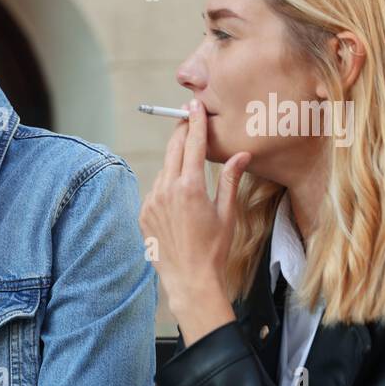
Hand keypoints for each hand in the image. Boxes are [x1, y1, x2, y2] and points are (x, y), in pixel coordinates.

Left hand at [138, 98, 249, 343]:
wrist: (190, 279)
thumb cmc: (214, 248)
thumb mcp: (227, 213)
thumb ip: (230, 180)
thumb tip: (241, 154)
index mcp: (190, 187)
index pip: (192, 144)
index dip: (194, 122)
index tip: (193, 106)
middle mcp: (166, 190)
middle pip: (172, 150)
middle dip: (180, 133)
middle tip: (186, 118)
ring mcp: (151, 202)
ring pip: (163, 171)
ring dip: (175, 164)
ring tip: (189, 166)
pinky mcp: (143, 214)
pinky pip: (155, 191)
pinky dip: (165, 187)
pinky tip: (178, 196)